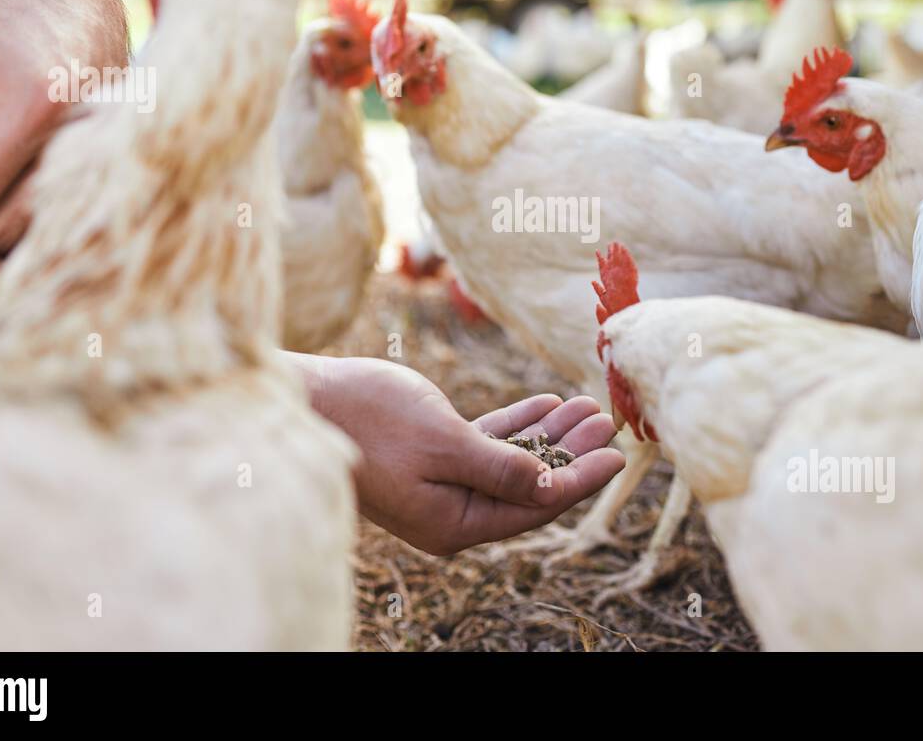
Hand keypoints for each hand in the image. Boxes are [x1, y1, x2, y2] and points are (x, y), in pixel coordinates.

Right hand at [289, 354, 625, 555]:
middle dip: (570, 453)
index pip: (532, 504)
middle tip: (607, 422)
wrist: (307, 400)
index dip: (579, 479)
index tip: (616, 455)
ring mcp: (439, 485)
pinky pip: (485, 445)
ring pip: (510, 461)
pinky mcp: (429, 456)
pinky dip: (516, 426)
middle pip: (527, 484)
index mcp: (453, 522)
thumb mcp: (444, 442)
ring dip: (548, 434)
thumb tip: (549, 487)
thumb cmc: (370, 418)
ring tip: (587, 408)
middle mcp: (450, 511)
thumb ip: (500, 466)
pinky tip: (546, 404)